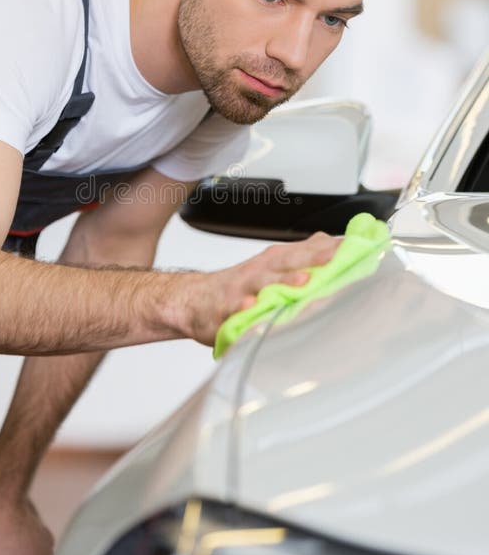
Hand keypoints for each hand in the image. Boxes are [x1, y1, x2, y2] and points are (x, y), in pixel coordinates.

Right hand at [181, 231, 340, 345]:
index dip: (333, 248)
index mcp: (277, 261)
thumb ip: (303, 256)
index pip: (309, 250)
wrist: (194, 300)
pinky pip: (234, 309)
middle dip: (313, 257)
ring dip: (283, 281)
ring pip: (265, 283)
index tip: (360, 244)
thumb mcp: (273, 267)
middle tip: (335, 256)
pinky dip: (243, 308)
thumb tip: (334, 244)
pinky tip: (251, 307)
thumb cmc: (239, 286)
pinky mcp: (225, 309)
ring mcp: (243, 289)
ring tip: (303, 282)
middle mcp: (262, 271)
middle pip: (290, 260)